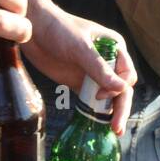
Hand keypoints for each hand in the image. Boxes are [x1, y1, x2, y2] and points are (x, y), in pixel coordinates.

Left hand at [23, 0, 135, 134]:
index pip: (127, 75)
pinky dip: (95, 111)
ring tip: (113, 131)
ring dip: (111, 113)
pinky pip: (92, 100)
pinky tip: (97, 125)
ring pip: (109, 97)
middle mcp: (108, 62)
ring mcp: (93, 74)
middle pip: (121, 89)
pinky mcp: (78, 83)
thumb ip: (99, 68)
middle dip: (121, 108)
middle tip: (117, 128)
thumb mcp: (80, 48)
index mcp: (115, 48)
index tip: (100, 94)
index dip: (118, 88)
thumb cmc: (59, 29)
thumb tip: (121, 89)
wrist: (32, 29)